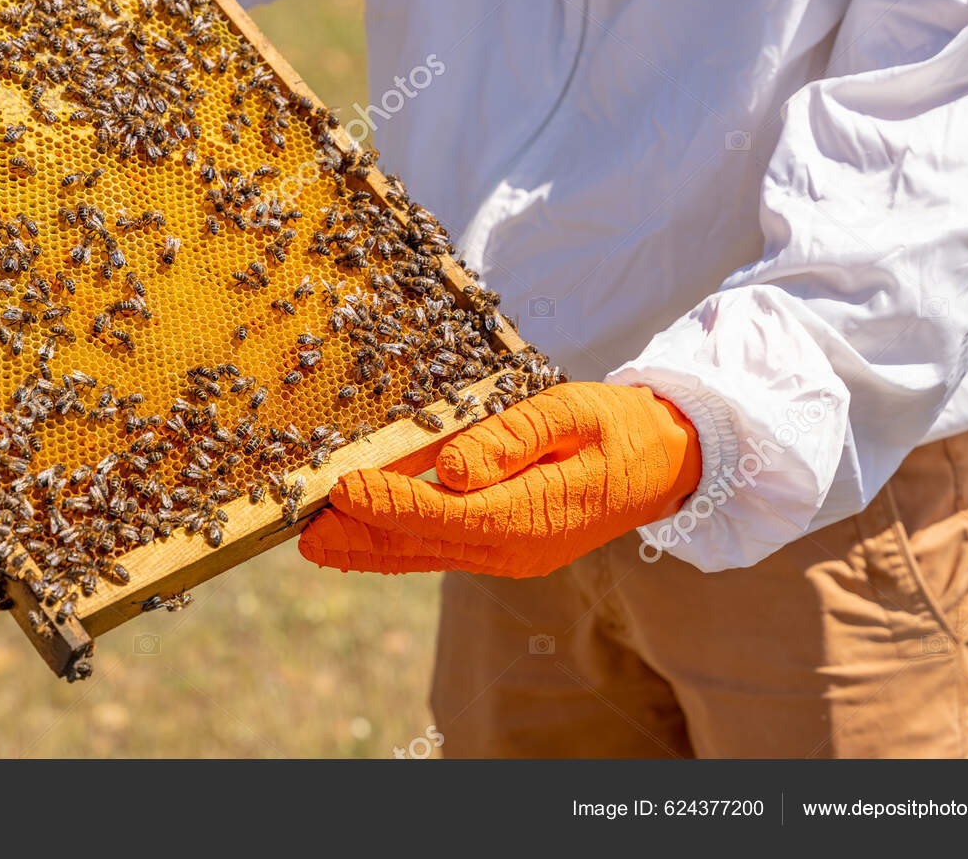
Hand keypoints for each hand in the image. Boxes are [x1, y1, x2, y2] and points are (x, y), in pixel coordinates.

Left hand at [299, 382, 701, 577]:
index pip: (447, 515)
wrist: (664, 461)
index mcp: (534, 515)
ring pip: (426, 554)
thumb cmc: (616, 426)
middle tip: (304, 531)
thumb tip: (451, 467)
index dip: (391, 505)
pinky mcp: (506, 547)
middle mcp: (516, 548)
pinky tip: (364, 539)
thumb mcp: (570, 412)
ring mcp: (511, 555)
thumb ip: (510, 438)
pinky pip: (442, 550)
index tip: (344, 489)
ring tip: (318, 541)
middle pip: (424, 546)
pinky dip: (398, 545)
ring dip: (370, 548)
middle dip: (362, 537)